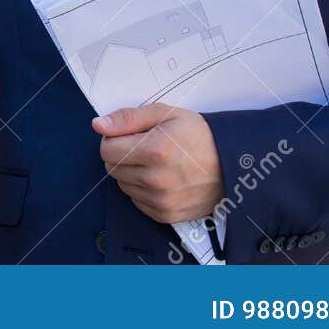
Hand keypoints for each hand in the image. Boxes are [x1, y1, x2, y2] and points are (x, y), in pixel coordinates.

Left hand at [95, 103, 223, 223]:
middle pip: (112, 169)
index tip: (129, 136)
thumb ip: (128, 118)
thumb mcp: (165, 114)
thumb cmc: (198, 135)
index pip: (106, 150)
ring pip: (123, 185)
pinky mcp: (166, 215)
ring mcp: (161, 200)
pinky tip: (161, 179)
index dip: (113, 140)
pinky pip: (136, 201)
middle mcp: (156, 180)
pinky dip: (142, 190)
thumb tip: (98, 125)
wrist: (231, 163)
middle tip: (144, 148)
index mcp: (155, 151)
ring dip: (132, 173)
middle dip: (121, 156)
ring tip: (155, 163)